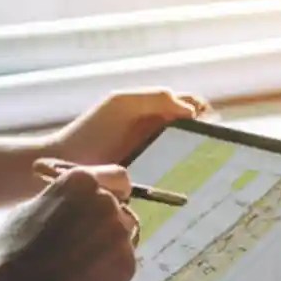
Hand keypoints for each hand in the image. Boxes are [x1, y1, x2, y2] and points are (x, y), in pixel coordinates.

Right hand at [0, 165, 139, 280]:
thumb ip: (59, 201)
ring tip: (79, 267)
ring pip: (123, 237)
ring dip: (107, 247)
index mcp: (81, 181)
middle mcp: (107, 202)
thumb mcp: (28, 210)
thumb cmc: (8, 253)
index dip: (108, 193)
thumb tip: (70, 206)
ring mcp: (120, 235)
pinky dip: (108, 272)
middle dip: (102, 223)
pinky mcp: (126, 267)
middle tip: (79, 245)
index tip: (99, 208)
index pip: (116, 179)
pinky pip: (122, 264)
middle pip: (118, 209)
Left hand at [48, 88, 212, 166]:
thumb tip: (192, 111)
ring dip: (203, 156)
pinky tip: (196, 182)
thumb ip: (156, 98)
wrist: (67, 164)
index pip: (192, 106)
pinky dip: (190, 177)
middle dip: (209, 135)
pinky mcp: (154, 182)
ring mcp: (158, 158)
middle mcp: (159, 133)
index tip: (208, 123)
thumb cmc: (92, 130)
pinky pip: (178, 178)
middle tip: (212, 145)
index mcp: (154, 110)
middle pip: (196, 131)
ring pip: (191, 155)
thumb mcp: (122, 103)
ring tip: (209, 163)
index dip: (204, 112)